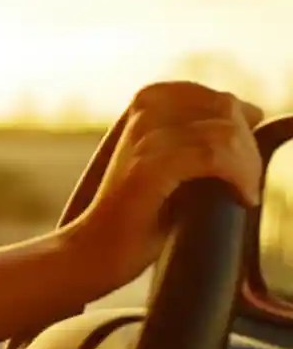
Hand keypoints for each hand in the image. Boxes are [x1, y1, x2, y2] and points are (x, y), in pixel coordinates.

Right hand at [60, 81, 262, 290]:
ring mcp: (143, 139)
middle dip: (248, 145)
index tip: (245, 159)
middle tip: (246, 183)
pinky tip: (241, 198)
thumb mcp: (171, 166)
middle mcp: (141, 115)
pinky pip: (213, 156)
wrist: (95, 251)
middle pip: (223, 108)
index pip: (214, 97)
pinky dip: (239, 177)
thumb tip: (253, 116)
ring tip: (244, 193)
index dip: (240, 124)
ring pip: (224, 132)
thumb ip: (198, 139)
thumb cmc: (138, 217)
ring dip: (247, 165)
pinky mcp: (148, 168)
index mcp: (144, 107)